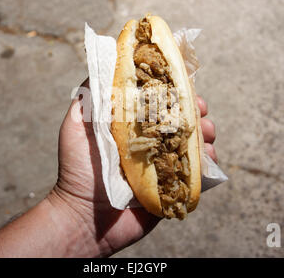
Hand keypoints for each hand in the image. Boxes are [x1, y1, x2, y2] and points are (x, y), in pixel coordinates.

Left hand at [50, 78, 216, 256]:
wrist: (84, 216)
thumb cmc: (77, 170)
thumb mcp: (75, 125)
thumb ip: (89, 98)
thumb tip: (106, 66)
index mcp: (132, 127)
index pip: (158, 102)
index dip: (173, 91)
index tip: (183, 83)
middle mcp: (150, 143)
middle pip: (180, 120)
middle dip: (194, 110)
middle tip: (199, 109)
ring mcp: (163, 165)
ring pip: (193, 143)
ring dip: (205, 133)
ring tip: (206, 133)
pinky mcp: (172, 187)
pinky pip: (197, 173)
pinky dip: (208, 163)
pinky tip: (207, 156)